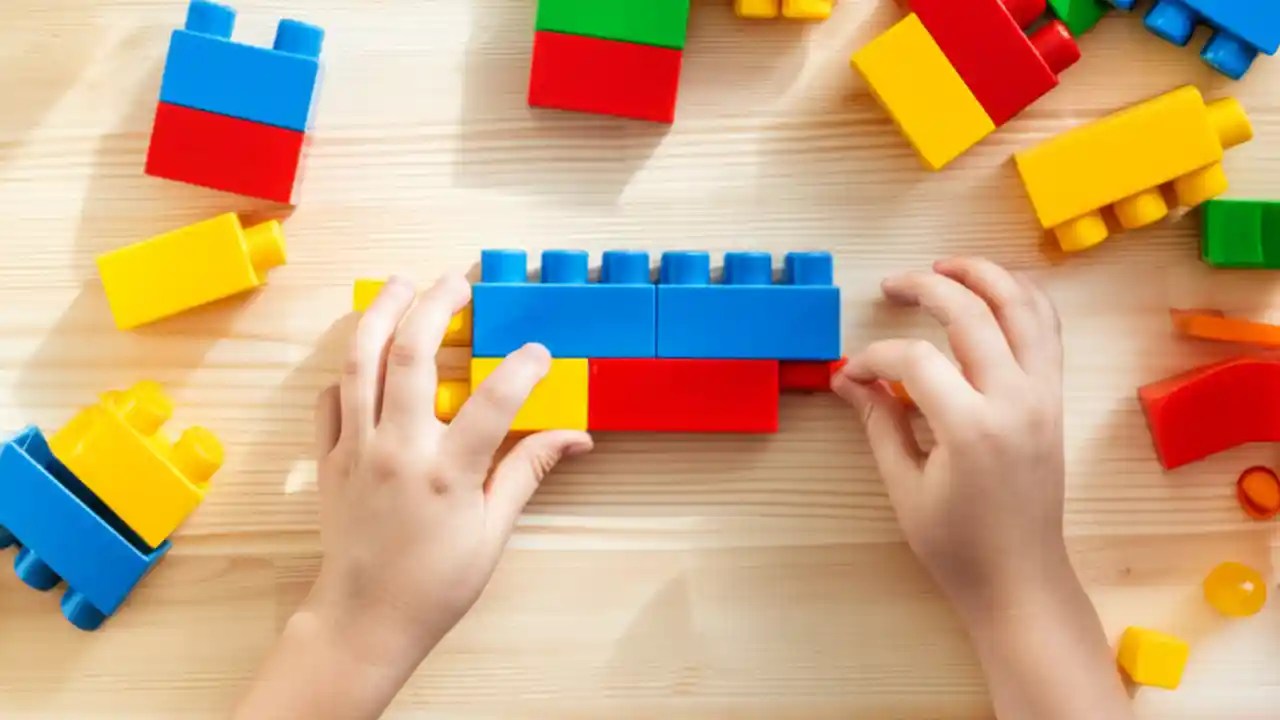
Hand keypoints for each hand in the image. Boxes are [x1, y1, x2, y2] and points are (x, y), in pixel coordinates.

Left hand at [309, 275, 592, 672]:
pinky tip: (365, 358)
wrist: (364, 619)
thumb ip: (527, 472)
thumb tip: (576, 438)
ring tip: (401, 284)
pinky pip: (331, 399)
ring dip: (380, 314)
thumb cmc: (435, 583)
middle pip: (409, 355)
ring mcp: (356, 450)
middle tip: (456, 283)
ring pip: (360, 362)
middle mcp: (397, 450)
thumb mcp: (493, 532)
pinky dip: (347, 371)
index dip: (521, 367)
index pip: (492, 401)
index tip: (538, 350)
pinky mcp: (328, 459)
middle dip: (434, 306)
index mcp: (446, 473)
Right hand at [833, 258, 1067, 621]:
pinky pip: (1047, 328)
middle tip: (891, 284)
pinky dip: (1022, 298)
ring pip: (1024, 305)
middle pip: (972, 312)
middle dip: (925, 287)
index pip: (915, 359)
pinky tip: (992, 292)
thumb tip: (847, 378)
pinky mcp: (1055, 398)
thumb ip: (879, 422)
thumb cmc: (956, 544)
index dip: (875, 356)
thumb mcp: (904, 487)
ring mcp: (1044, 395)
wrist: (1020, 578)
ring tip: (946, 265)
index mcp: (972, 428)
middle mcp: (1016, 400)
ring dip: (985, 274)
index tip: (851, 373)